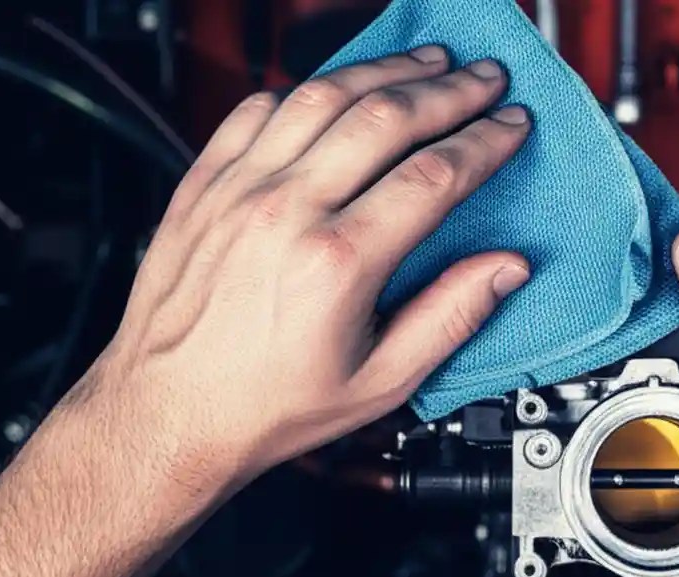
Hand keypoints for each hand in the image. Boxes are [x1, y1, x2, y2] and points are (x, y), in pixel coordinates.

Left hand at [64, 47, 530, 497]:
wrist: (168, 413)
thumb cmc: (267, 406)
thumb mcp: (380, 382)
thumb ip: (450, 317)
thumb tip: (504, 269)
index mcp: (337, 263)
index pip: (432, 176)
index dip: (483, 142)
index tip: (510, 127)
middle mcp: (284, 213)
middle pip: (384, 119)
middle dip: (448, 91)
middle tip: (485, 79)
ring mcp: (238, 191)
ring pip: (322, 96)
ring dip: (384, 70)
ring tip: (427, 61)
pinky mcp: (203, 184)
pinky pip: (256, 109)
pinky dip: (304, 87)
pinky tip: (335, 85)